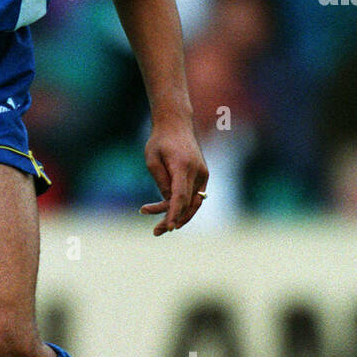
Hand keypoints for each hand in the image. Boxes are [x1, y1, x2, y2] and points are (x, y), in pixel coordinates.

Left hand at [140, 117, 207, 235]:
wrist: (176, 124)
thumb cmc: (160, 140)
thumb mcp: (152, 160)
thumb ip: (161, 181)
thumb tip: (168, 202)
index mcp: (183, 166)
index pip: (180, 196)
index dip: (174, 213)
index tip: (168, 227)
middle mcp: (197, 171)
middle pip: (187, 203)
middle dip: (173, 219)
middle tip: (156, 232)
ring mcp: (203, 173)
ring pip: (194, 203)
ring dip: (180, 216)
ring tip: (162, 227)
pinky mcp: (204, 175)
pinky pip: (196, 197)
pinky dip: (185, 207)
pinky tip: (171, 214)